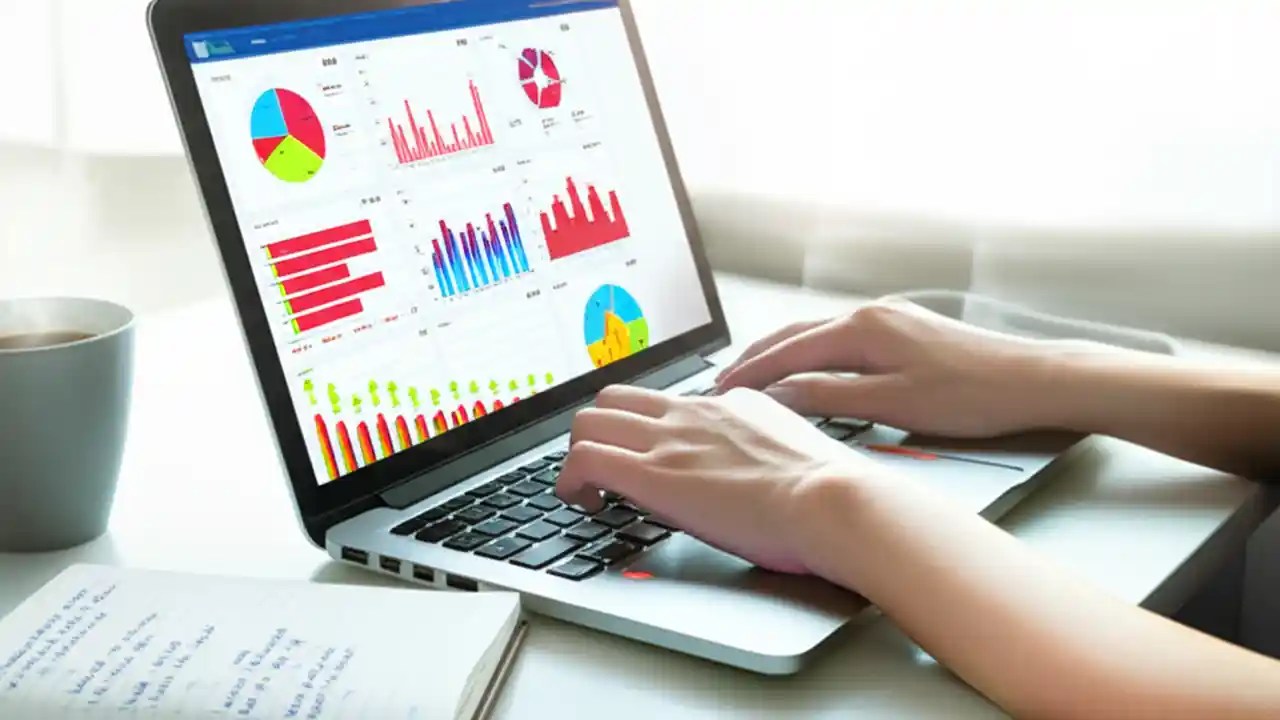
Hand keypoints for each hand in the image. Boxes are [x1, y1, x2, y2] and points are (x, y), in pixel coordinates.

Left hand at [555, 385, 884, 574]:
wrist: (834, 501)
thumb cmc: (827, 489)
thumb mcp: (793, 446)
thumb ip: (763, 441)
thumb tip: (755, 456)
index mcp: (728, 403)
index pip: (664, 401)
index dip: (641, 429)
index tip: (642, 455)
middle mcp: (691, 412)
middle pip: (612, 398)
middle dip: (596, 432)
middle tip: (603, 468)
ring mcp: (669, 440)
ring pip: (588, 421)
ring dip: (578, 454)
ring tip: (589, 489)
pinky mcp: (654, 475)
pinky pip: (585, 459)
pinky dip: (570, 480)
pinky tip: (584, 502)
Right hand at [714, 300, 1091, 437]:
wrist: (1034, 380)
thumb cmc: (971, 397)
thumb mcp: (892, 404)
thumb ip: (829, 396)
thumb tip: (777, 393)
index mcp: (862, 329)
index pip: (787, 351)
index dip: (749, 373)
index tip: (718, 392)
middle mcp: (870, 313)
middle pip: (795, 334)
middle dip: (755, 357)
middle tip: (721, 383)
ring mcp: (888, 318)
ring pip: (816, 333)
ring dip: (781, 353)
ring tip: (752, 375)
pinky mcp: (904, 329)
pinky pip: (840, 336)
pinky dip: (810, 351)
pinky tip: (807, 366)